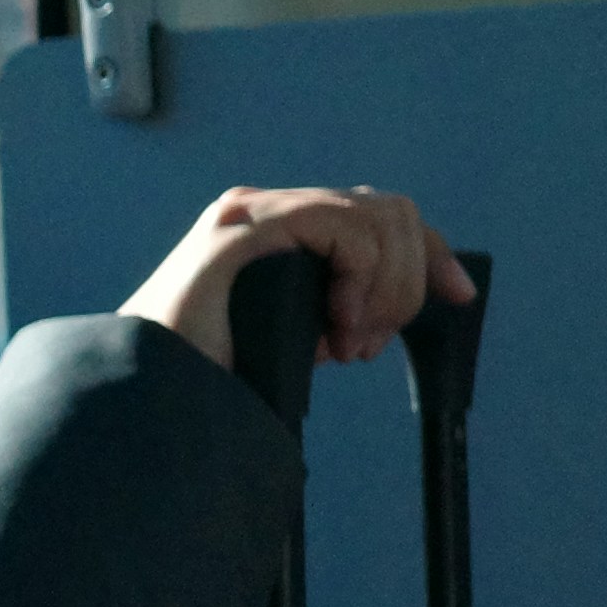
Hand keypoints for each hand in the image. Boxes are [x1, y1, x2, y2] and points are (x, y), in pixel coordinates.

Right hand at [124, 182, 471, 375]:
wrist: (146, 397)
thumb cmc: (207, 376)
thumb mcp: (290, 335)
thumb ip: (331, 310)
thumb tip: (391, 310)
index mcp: (279, 230)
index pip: (377, 215)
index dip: (430, 252)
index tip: (460, 296)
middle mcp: (266, 209)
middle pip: (389, 209)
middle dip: (408, 281)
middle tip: (367, 347)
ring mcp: (252, 214)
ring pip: (375, 217)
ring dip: (385, 289)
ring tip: (348, 346)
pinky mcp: (242, 231)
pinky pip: (340, 228)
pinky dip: (359, 280)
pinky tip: (336, 327)